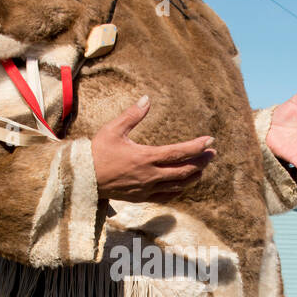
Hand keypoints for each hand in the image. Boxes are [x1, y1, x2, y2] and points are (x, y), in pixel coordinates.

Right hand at [91, 96, 215, 200]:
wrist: (83, 178)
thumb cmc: (97, 152)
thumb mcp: (113, 129)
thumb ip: (133, 115)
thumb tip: (147, 99)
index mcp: (145, 157)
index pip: (178, 152)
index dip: (197, 146)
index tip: (210, 140)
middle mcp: (150, 175)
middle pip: (184, 170)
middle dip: (201, 162)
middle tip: (212, 153)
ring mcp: (147, 189)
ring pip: (178, 186)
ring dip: (193, 177)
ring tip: (202, 169)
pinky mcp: (142, 197)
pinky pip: (166, 196)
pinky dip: (178, 190)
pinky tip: (183, 184)